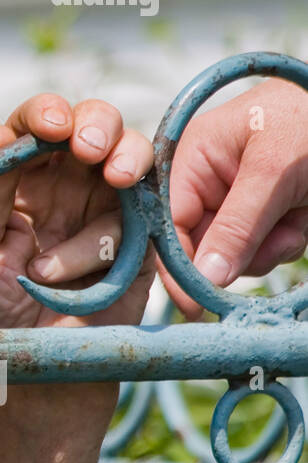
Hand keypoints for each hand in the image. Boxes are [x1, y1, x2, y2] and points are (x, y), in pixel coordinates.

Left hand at [0, 94, 154, 462]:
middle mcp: (59, 185)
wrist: (38, 378)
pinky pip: (145, 211)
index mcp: (12, 180)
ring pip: (126, 155)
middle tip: (87, 147)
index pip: (29, 127)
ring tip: (112, 182)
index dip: (43, 114)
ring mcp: (102, 209)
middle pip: (87, 125)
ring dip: (121, 161)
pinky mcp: (138, 240)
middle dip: (93, 124)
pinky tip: (105, 254)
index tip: (50, 125)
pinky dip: (124, 225)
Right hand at [159, 78, 307, 318]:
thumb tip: (204, 278)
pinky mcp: (264, 213)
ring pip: (236, 253)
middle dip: (242, 251)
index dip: (179, 264)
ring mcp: (236, 199)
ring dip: (272, 246)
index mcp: (189, 158)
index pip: (168, 223)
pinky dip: (288, 241)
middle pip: (201, 245)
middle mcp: (205, 181)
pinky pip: (265, 248)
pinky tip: (303, 217)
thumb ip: (237, 226)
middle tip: (280, 237)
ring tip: (298, 216)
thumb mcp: (273, 172)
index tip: (195, 304)